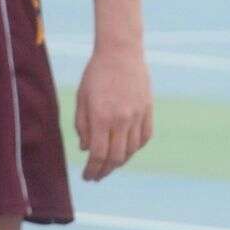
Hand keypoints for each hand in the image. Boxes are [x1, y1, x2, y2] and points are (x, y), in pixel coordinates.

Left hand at [75, 42, 153, 181]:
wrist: (120, 52)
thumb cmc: (96, 74)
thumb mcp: (81, 98)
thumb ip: (82, 126)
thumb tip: (85, 150)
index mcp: (101, 117)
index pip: (97, 154)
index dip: (92, 170)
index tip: (87, 177)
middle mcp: (121, 119)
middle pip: (116, 157)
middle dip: (105, 171)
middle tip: (97, 176)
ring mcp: (137, 115)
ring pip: (131, 150)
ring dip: (120, 161)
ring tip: (110, 164)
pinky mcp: (148, 110)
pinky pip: (144, 138)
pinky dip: (135, 148)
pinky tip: (127, 150)